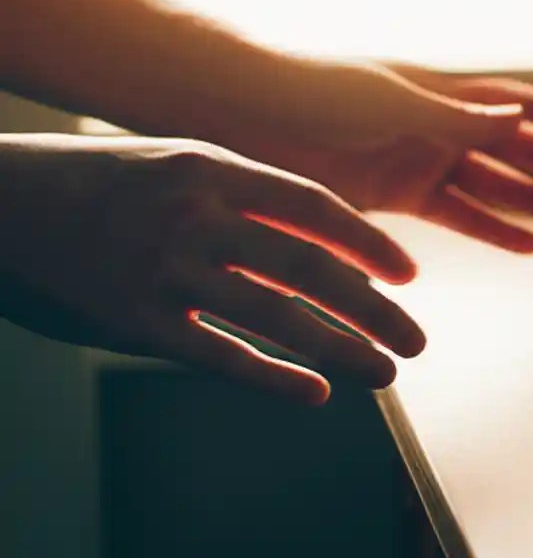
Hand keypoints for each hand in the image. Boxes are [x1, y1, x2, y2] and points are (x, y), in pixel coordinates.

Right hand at [0, 134, 425, 404]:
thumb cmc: (90, 182)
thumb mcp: (170, 162)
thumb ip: (240, 192)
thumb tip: (318, 233)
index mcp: (211, 167)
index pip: (315, 206)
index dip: (370, 244)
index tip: (408, 276)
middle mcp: (195, 215)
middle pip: (311, 267)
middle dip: (375, 309)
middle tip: (418, 341)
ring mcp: (163, 269)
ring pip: (277, 316)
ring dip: (342, 349)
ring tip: (386, 373)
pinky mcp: (131, 321)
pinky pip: (218, 355)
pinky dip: (274, 377)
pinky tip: (316, 394)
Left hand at [213, 60, 532, 252]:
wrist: (245, 116)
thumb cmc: (314, 91)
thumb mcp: (392, 104)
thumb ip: (459, 119)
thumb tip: (523, 121)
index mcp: (459, 96)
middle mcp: (453, 127)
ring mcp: (430, 161)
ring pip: (508, 191)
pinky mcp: (403, 194)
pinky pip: (463, 215)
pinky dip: (496, 230)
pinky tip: (529, 248)